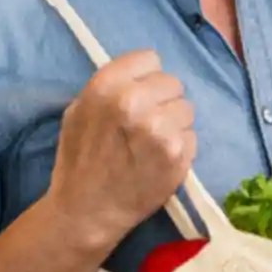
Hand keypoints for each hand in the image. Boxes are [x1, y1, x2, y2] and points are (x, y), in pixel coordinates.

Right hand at [44, 50, 195, 250]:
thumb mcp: (80, 111)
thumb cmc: (80, 160)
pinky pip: (192, 135)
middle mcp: (135, 102)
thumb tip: (142, 74)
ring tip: (153, 143)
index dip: (145, 78)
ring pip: (186, 108)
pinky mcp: (179, 154)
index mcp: (107, 87)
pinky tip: (160, 160)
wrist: (87, 212)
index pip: (149, 59)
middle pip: (172, 82)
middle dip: (162, 100)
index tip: (139, 94)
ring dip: (174, 123)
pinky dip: (180, 146)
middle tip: (146, 124)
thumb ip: (110, 86)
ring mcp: (160, 128)